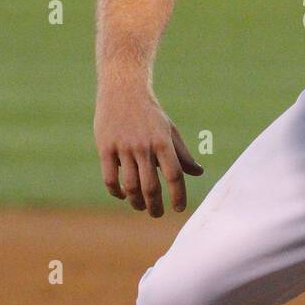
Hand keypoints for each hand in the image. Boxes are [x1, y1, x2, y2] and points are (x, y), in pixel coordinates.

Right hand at [94, 86, 203, 217]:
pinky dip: (116, 192)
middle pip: (151, 186)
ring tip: (141, 207)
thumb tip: (199, 173)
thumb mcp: (170, 131)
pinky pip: (110, 178)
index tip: (179, 209)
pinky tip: (122, 195)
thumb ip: (182, 154)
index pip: (174, 176)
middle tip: (157, 214)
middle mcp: (144, 146)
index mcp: (163, 142)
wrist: (123, 90)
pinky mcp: (105, 148)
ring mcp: (123, 147)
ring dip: (136, 202)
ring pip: (130, 185)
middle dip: (155, 206)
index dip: (178, 196)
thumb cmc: (150, 113)